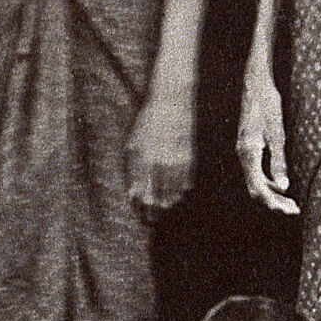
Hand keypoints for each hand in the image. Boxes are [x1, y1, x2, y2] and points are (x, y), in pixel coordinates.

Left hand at [127, 91, 193, 214]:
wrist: (170, 101)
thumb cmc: (147, 121)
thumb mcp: (133, 142)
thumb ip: (132, 167)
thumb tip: (133, 193)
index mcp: (139, 158)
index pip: (139, 190)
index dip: (140, 205)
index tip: (142, 213)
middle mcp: (156, 161)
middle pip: (156, 194)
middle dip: (154, 210)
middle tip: (154, 220)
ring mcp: (173, 159)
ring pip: (172, 190)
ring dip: (170, 202)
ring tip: (167, 208)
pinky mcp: (188, 155)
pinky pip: (187, 179)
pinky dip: (184, 188)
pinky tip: (181, 193)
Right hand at [235, 62, 295, 215]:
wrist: (255, 84)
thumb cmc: (268, 104)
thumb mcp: (278, 132)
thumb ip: (279, 160)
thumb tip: (283, 186)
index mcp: (249, 153)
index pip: (259, 189)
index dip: (275, 203)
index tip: (293, 209)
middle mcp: (243, 155)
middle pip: (255, 190)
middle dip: (274, 203)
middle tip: (295, 209)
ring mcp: (243, 152)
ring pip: (254, 182)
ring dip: (272, 194)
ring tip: (291, 201)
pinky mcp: (247, 148)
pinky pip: (255, 173)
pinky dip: (268, 183)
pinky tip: (282, 184)